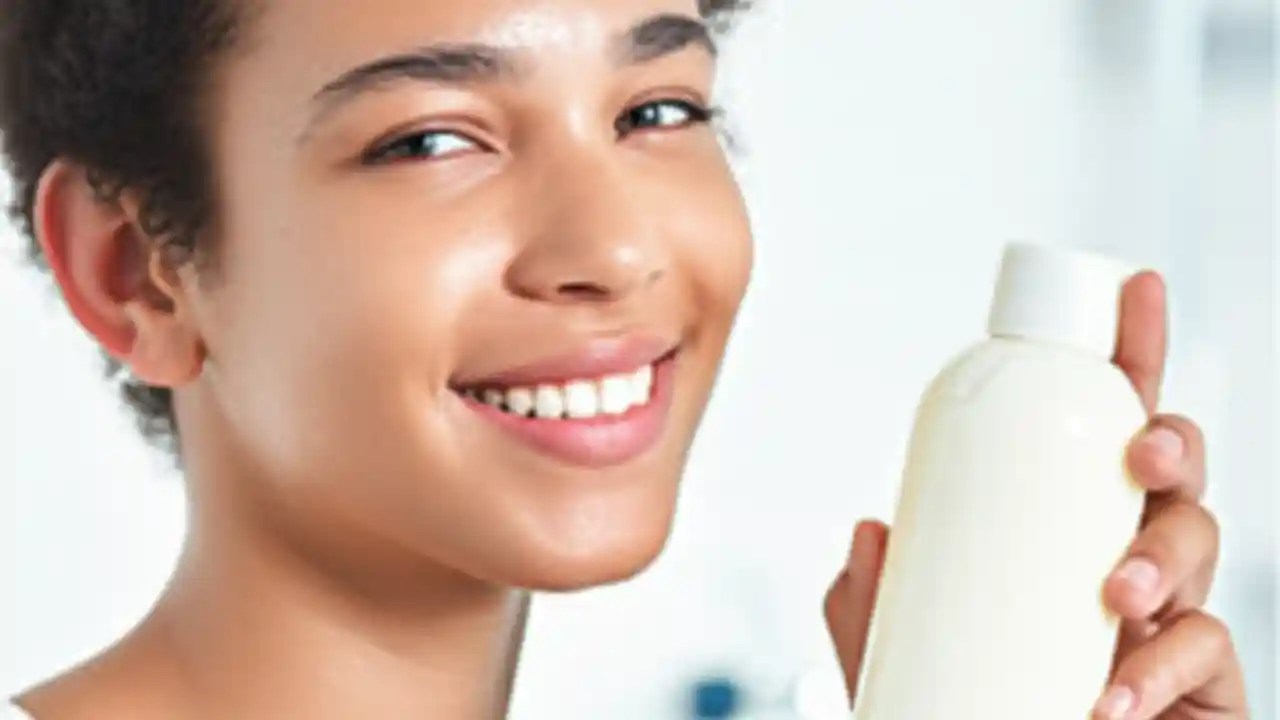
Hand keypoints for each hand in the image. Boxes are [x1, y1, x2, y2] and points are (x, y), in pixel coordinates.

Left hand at [823, 272, 1248, 718]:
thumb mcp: (888, 648)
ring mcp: (1165, 617)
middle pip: (1171, 468)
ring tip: (1114, 592)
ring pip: (1200, 541)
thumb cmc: (954, 712)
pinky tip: (1112, 699)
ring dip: (1164, 552)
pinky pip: (1208, 650)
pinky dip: (1162, 667)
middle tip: (1139, 452)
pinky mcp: (1203, 685)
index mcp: (1056, 526)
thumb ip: (870, 596)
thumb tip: (871, 531)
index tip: (1133, 286)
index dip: (1127, 353)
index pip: (1098, 425)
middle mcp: (1118, 557)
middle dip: (1170, 439)